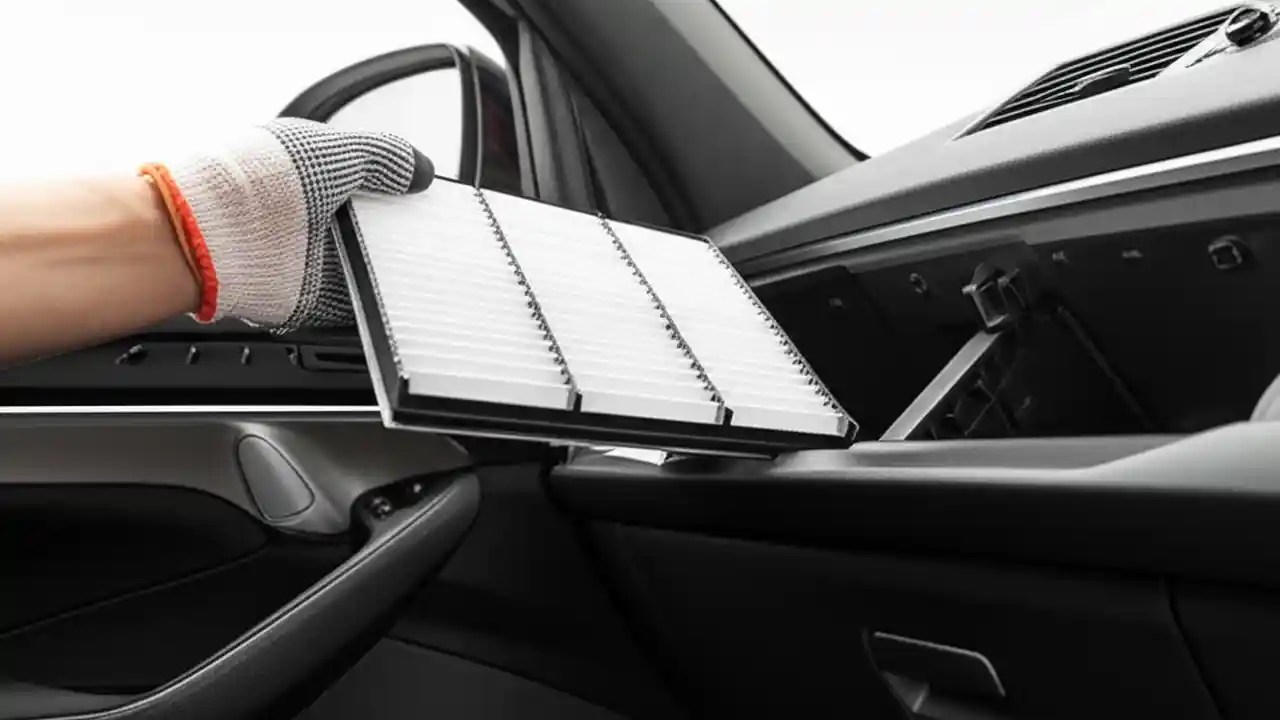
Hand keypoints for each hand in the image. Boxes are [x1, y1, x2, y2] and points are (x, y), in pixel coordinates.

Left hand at [144, 118, 433, 329]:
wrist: (210, 237)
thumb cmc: (257, 182)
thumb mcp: (338, 151)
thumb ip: (386, 157)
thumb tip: (420, 170)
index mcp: (313, 172)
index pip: (371, 181)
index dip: (402, 190)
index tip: (429, 200)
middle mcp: (312, 215)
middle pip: (375, 228)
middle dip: (404, 234)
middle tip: (432, 239)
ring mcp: (311, 258)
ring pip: (369, 267)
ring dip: (393, 270)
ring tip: (424, 270)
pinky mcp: (310, 299)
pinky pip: (356, 304)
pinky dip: (378, 304)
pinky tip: (400, 298)